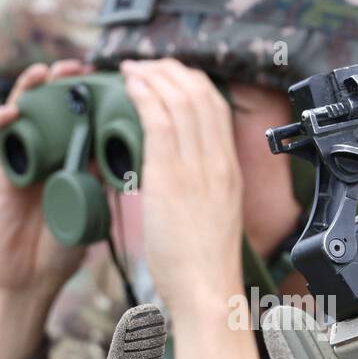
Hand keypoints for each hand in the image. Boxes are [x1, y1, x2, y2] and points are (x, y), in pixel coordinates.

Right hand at [0, 61, 92, 358]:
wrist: (31, 278)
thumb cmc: (64, 248)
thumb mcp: (91, 209)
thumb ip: (103, 181)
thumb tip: (131, 151)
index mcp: (75, 161)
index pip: (84, 119)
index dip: (95, 97)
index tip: (111, 80)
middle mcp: (49, 155)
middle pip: (55, 107)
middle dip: (65, 82)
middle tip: (79, 65)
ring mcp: (24, 160)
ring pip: (25, 114)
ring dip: (32, 89)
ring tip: (45, 72)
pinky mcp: (2, 173)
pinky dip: (1, 123)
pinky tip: (9, 112)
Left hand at [120, 58, 258, 358]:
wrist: (207, 292)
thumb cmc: (204, 267)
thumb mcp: (212, 218)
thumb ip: (199, 191)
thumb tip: (178, 180)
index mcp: (229, 170)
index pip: (215, 108)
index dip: (191, 83)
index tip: (167, 77)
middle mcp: (218, 162)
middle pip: (200, 94)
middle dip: (170, 71)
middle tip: (144, 66)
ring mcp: (198, 167)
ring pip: (180, 99)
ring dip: (152, 76)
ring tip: (129, 70)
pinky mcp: (172, 177)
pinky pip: (160, 120)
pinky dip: (143, 95)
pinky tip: (129, 86)